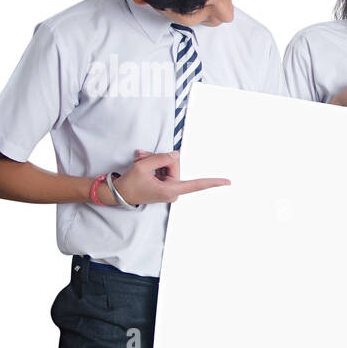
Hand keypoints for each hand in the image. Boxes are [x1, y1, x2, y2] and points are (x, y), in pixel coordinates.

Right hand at [109, 149, 228, 205]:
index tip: (228, 182)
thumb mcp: (142, 166)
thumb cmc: (130, 183)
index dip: (213, 182)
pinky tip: (141, 162)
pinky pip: (164, 168)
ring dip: (153, 159)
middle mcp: (173, 191)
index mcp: (171, 190)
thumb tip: (176, 154)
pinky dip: (153, 163)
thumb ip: (161, 158)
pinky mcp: (166, 185)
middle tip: (141, 156)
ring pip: (169, 165)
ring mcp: (170, 188)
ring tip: (139, 160)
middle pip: (175, 165)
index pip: (197, 185)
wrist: (118, 193)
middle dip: (159, 158)